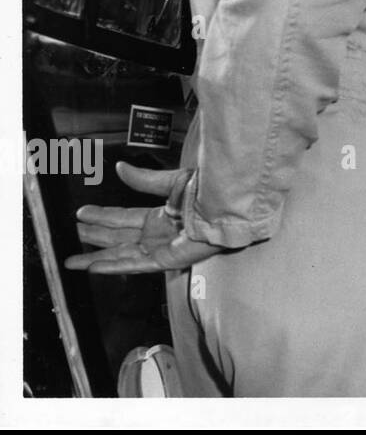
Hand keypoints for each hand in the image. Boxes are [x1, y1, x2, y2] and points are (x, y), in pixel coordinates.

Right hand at [65, 162, 220, 273]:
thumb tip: (120, 168)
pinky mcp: (166, 260)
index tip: (81, 214)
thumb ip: (143, 179)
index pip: (124, 218)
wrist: (224, 205)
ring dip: (96, 257)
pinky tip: (94, 267)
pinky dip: (114, 266)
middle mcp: (158, 233)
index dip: (102, 217)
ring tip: (72, 260)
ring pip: (121, 254)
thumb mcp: (171, 182)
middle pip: (118, 238)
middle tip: (71, 236)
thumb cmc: (207, 191)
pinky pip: (135, 265)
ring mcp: (161, 248)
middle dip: (94, 238)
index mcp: (161, 215)